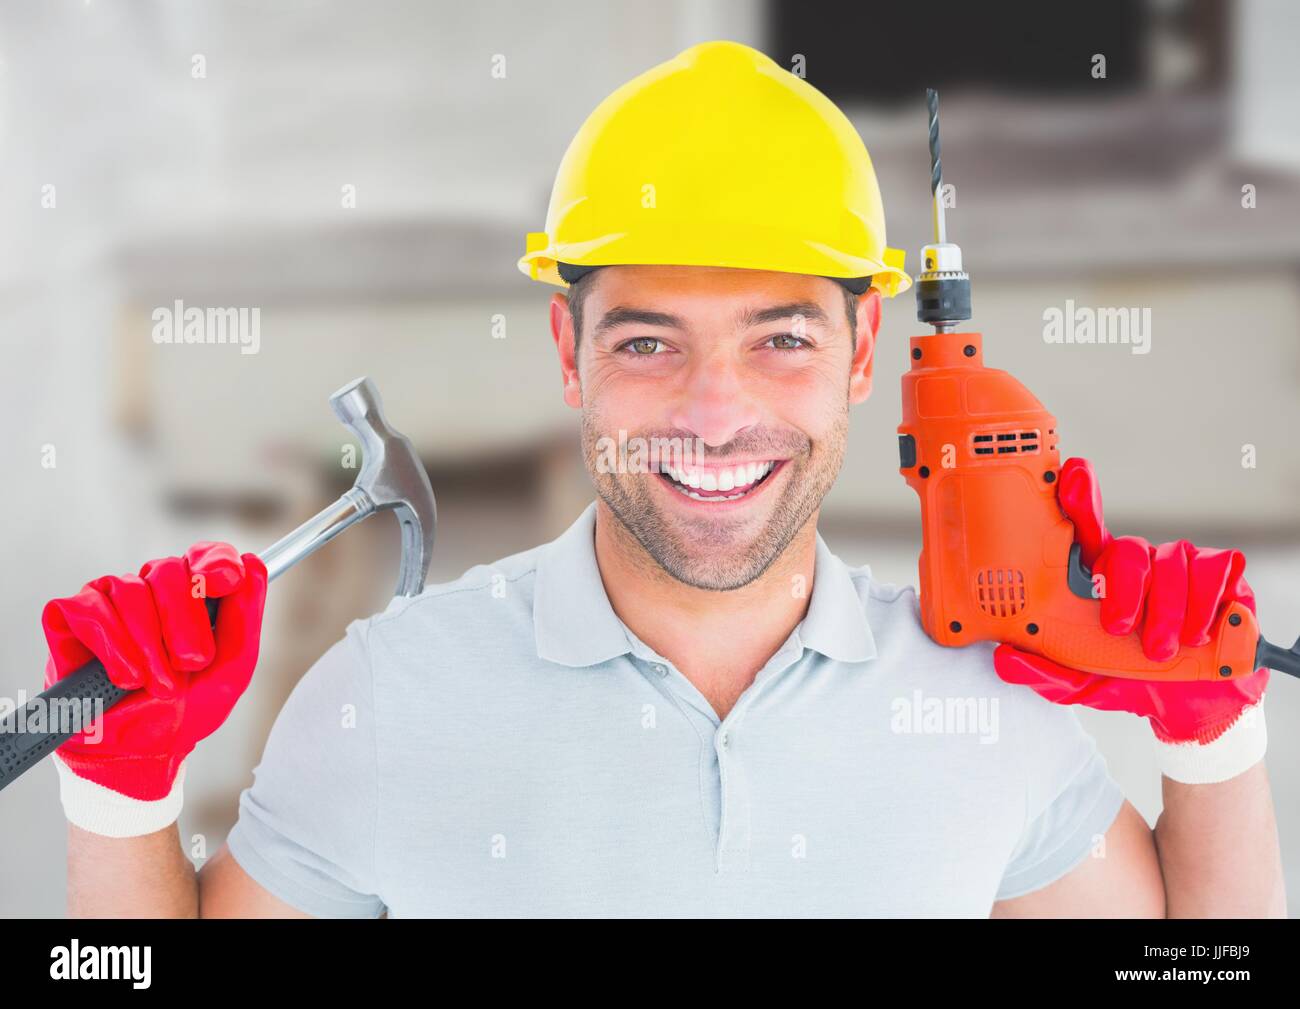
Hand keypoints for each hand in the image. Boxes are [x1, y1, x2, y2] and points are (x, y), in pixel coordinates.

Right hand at [42, 542, 267, 801]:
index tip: (226, 580)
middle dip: (183, 622)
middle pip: (168, 571)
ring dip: (148, 645)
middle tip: (191, 663)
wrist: (138, 751)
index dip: (216, 561)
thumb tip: (254, 564)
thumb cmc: (186, 708)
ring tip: (156, 684)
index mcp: (193, 595)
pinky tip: (124, 676)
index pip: (206, 556)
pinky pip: (90, 609)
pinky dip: (111, 645)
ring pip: (129, 591)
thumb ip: (245, 618)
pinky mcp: (70, 616)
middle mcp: (152, 588)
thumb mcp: (231, 670)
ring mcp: (110, 599)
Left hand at [993, 458, 1266, 749]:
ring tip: (1164, 650)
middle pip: (1127, 550)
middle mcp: (1138, 562)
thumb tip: (1004, 659)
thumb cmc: (1133, 682)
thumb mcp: (1085, 685)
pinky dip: (1205, 604)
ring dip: (1167, 612)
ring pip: (1170, 562)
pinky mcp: (1222, 574)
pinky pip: (1214, 568)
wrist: (1195, 705)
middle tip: (1120, 630)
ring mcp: (1179, 564)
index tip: (1070, 476)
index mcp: (1100, 578)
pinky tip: (1199, 633)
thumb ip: (1048, 674)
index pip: (1085, 529)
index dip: (1079, 498)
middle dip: (1124, 592)